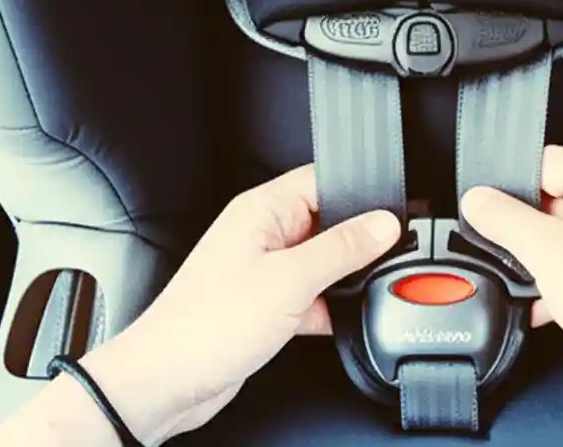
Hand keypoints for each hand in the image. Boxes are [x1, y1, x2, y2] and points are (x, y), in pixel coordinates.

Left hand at [83, 165, 399, 443]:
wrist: (170, 381)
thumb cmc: (205, 325)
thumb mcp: (291, 280)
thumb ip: (343, 249)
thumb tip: (383, 224)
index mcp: (262, 209)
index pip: (323, 180)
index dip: (362, 193)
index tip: (392, 214)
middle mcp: (262, 234)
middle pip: (328, 222)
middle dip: (355, 242)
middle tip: (375, 260)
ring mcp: (264, 270)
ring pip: (322, 263)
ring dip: (339, 279)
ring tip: (342, 295)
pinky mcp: (267, 304)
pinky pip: (311, 295)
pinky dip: (325, 309)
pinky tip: (331, 322)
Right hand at [461, 146, 562, 445]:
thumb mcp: (547, 252)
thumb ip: (504, 219)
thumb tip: (476, 199)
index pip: (545, 159)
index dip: (510, 183)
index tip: (485, 210)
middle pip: (550, 197)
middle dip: (523, 229)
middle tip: (507, 251)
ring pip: (561, 234)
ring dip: (537, 259)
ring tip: (529, 282)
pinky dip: (556, 280)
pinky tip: (543, 306)